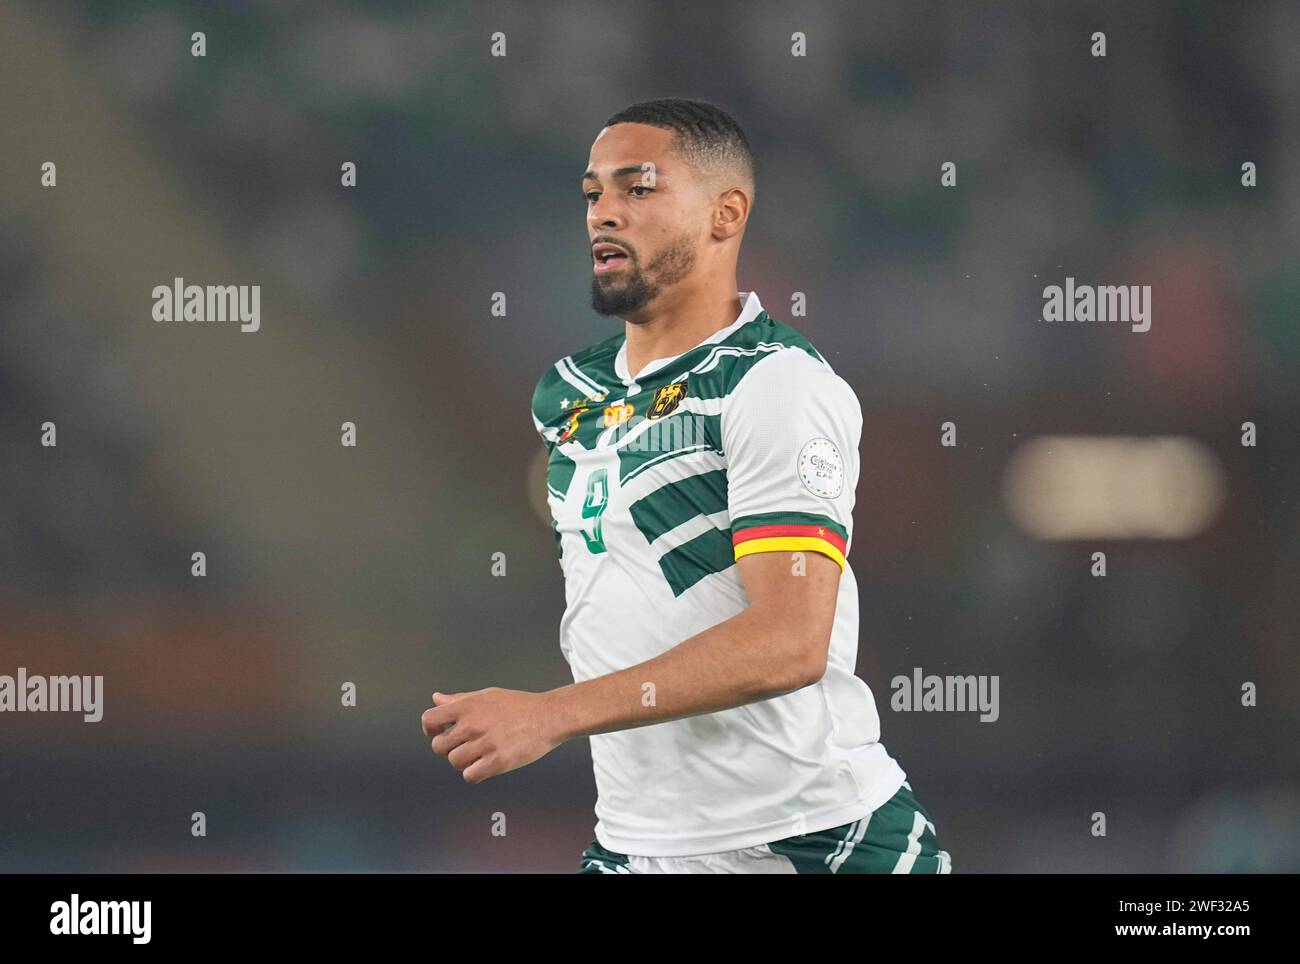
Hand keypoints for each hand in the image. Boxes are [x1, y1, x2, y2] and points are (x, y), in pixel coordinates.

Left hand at [421, 687, 565, 782]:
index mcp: (468, 706)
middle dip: (449, 748)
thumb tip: (436, 699)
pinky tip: (486, 764)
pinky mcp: (497, 762)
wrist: (549, 717)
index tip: (442, 733)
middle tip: (466, 745)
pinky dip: (475, 773)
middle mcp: (473, 724)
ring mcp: (485, 744)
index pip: (429, 720)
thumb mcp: (487, 695)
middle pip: (439, 746)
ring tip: (480, 753)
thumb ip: (460, 700)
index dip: (431, 729)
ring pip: (454, 762)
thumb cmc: (519, 705)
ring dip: (464, 761)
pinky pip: (470, 776)